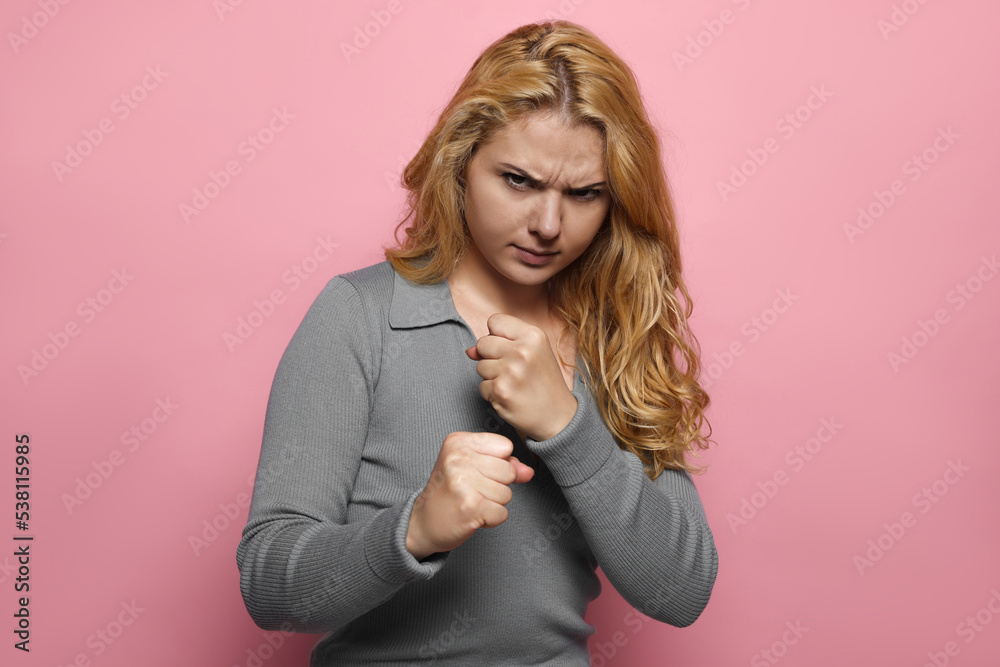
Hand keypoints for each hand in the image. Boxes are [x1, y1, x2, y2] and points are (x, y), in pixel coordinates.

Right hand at [406, 431, 534, 560]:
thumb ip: (505, 463)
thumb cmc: (450, 491)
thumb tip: (528, 471)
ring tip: (471, 502)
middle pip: (508, 471)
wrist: (424, 522)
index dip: (499, 463)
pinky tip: (472, 515)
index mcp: (458, 442)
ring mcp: (464, 483)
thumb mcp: (473, 466)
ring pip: (507, 493)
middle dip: (497, 485)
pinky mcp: (470, 507)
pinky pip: (502, 513)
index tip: (477, 471)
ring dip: (493, 503)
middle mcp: (459, 459)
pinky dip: (491, 519)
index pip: (505, 446)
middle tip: (473, 490)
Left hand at [465, 313, 577, 441]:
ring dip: (491, 377)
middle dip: (491, 357)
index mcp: (533, 335)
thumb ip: (501, 343)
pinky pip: (481, 386)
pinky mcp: (501, 391)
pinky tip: (510, 396)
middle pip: (483, 343)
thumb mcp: (533, 353)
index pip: (495, 321)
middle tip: (513, 370)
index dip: (497, 336)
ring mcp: (510, 371)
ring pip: (480, 366)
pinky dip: (492, 394)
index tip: (510, 349)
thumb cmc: (544, 382)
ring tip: (513, 383)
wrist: (557, 416)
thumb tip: (469, 351)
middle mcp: (522, 350)